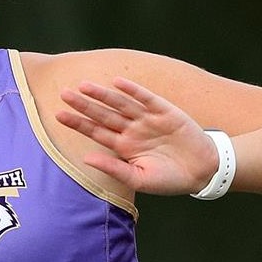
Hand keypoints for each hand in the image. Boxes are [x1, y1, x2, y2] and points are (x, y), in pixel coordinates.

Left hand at [56, 78, 220, 195]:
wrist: (202, 171)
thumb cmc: (169, 179)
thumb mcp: (138, 178)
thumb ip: (113, 168)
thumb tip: (86, 159)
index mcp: (122, 146)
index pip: (95, 131)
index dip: (78, 123)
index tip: (58, 115)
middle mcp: (131, 130)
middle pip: (103, 114)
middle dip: (84, 104)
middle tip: (63, 93)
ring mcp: (147, 119)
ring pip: (121, 104)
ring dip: (103, 94)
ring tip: (84, 86)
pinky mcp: (165, 112)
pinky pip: (146, 98)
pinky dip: (133, 91)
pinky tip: (117, 82)